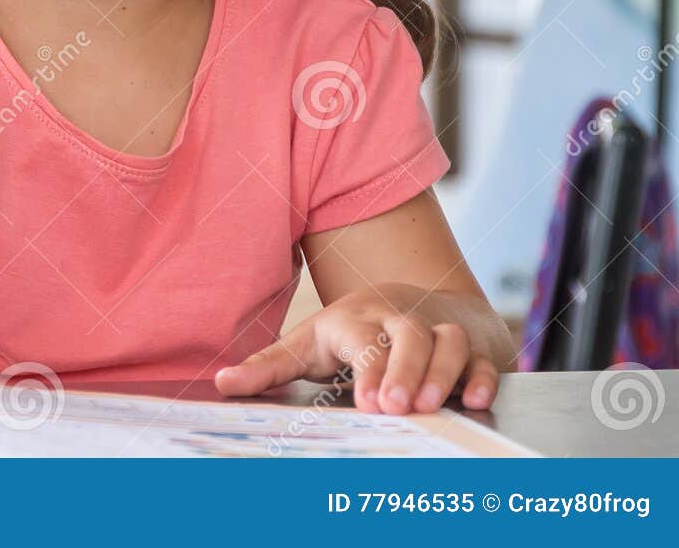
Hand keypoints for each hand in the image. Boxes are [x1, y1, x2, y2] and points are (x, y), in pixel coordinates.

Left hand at [212, 283, 499, 412]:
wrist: (408, 298)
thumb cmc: (349, 332)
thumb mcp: (304, 344)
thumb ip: (266, 368)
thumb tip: (222, 384)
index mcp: (355, 319)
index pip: (365, 339)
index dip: (369, 369)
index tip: (368, 402)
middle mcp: (398, 319)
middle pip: (409, 334)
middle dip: (405, 371)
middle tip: (396, 408)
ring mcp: (436, 329)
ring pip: (449, 340)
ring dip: (443, 372)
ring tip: (432, 406)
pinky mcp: (471, 346)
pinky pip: (484, 356)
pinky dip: (485, 376)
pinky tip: (478, 399)